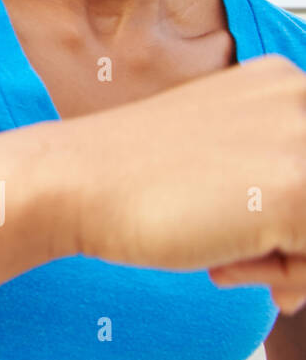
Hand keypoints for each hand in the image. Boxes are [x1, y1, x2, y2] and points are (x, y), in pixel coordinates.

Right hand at [66, 56, 305, 303]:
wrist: (76, 182)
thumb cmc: (131, 176)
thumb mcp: (221, 148)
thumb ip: (275, 165)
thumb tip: (305, 226)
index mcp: (283, 81)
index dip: (293, 210)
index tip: (258, 220)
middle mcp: (300, 97)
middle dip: (299, 239)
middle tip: (253, 252)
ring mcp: (302, 141)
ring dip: (293, 261)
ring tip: (234, 257)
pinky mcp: (299, 192)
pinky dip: (282, 278)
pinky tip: (226, 262)